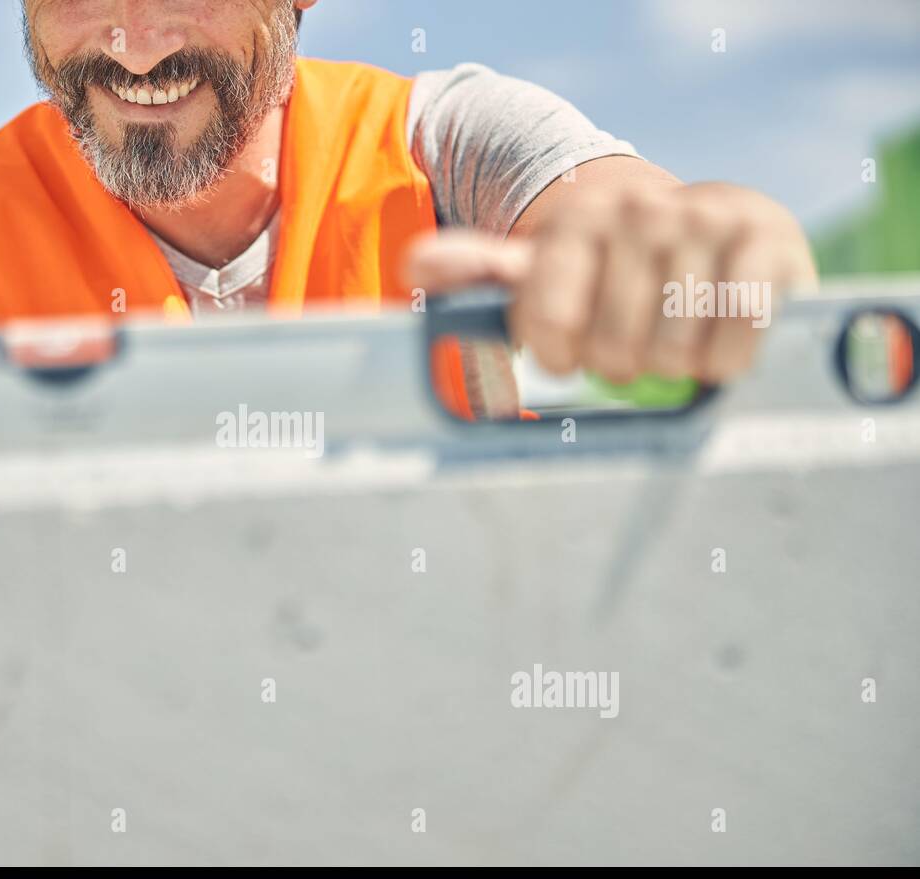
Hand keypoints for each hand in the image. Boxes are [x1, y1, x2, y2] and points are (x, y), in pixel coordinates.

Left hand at [405, 182, 817, 383]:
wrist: (715, 225)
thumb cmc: (613, 269)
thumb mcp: (545, 268)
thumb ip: (482, 270)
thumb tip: (416, 264)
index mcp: (573, 221)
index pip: (544, 322)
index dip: (557, 354)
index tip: (567, 351)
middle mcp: (637, 209)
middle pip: (613, 346)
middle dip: (620, 364)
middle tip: (629, 345)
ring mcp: (704, 219)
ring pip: (672, 346)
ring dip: (673, 364)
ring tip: (673, 339)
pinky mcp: (767, 237)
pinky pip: (736, 329)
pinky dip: (725, 359)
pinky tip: (716, 341)